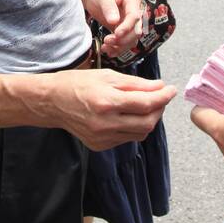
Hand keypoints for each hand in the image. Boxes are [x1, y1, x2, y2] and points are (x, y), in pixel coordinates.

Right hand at [51, 69, 175, 150]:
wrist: (52, 102)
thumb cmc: (78, 84)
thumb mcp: (107, 76)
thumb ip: (136, 84)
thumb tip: (160, 87)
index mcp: (107, 102)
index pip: (146, 104)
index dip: (163, 97)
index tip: (171, 90)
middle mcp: (106, 123)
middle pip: (147, 122)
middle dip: (159, 109)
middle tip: (160, 97)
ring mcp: (102, 138)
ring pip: (140, 133)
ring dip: (148, 120)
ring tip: (144, 106)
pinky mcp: (100, 145)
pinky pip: (126, 138)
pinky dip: (133, 127)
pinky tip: (127, 116)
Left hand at [76, 0, 145, 56]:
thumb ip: (109, 7)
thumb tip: (114, 21)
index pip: (135, 16)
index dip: (127, 27)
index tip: (116, 34)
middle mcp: (134, 11)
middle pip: (135, 30)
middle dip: (123, 39)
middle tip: (107, 41)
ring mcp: (128, 21)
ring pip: (131, 39)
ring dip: (120, 46)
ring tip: (105, 47)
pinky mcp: (121, 29)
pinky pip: (123, 42)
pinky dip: (116, 48)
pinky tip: (107, 50)